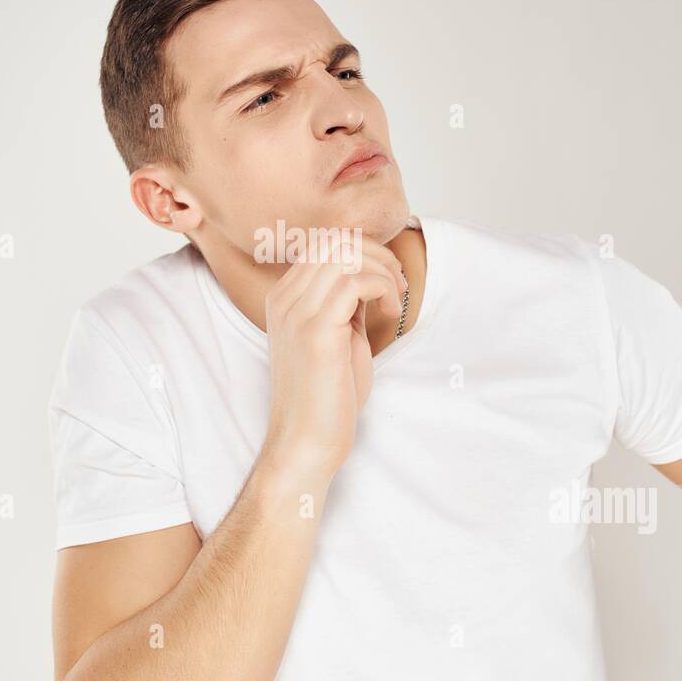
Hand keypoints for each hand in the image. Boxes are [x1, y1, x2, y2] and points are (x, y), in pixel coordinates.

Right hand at [260, 233, 406, 481]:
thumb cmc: (327, 395)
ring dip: (383, 271)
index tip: (388, 280)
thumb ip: (344, 303)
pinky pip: (357, 281)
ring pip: (346, 254)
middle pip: (335, 240)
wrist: (307, 440)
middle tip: (397, 285)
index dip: (365, 251)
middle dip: (377, 254)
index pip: (324, 242)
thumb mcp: (336, 335)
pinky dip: (384, 289)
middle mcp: (284, 299)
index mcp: (284, 298)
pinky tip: (390, 315)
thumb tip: (370, 274)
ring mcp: (297, 313)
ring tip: (394, 300)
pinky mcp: (316, 331)